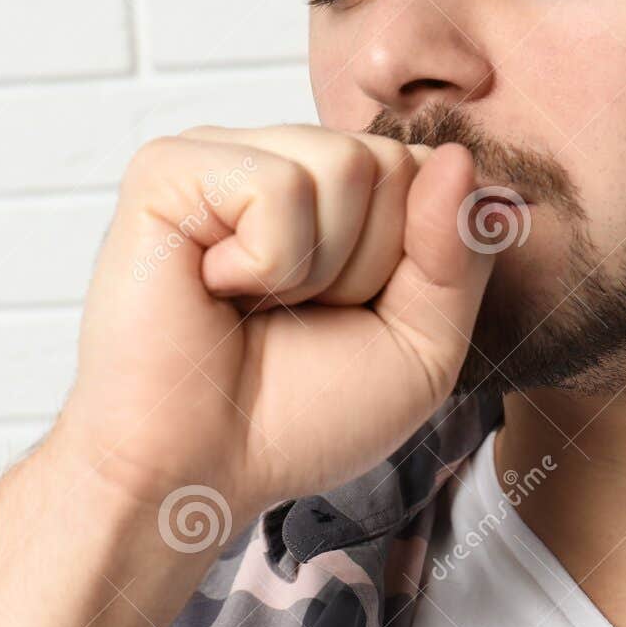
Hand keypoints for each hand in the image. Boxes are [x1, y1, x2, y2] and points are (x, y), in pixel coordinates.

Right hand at [56, 125, 495, 537]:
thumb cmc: (295, 416)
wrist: (197, 470)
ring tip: (254, 304)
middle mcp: (274, 159)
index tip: (346, 317)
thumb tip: (456, 158)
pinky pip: (277, 185)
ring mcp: (218, 156)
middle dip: (364, 266)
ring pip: (344, 164)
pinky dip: (265, 263)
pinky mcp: (166, 170)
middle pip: (389, 161)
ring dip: (315, 269)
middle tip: (291, 316)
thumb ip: (459, 257)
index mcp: (329, 192)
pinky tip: (214, 289)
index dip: (412, 262)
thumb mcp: (421, 347)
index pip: (425, 171)